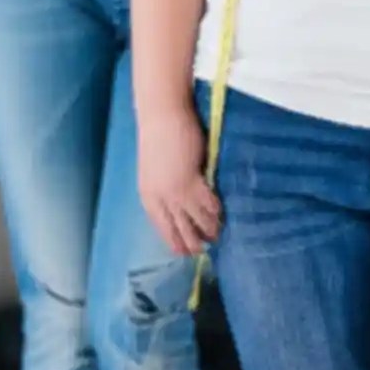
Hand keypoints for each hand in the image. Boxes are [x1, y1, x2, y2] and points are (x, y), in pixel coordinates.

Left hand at [137, 107, 221, 255]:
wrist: (161, 116)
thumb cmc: (159, 138)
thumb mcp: (157, 171)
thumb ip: (167, 188)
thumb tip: (183, 204)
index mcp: (148, 197)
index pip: (162, 227)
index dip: (175, 241)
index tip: (185, 253)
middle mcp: (160, 198)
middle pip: (178, 228)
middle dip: (191, 241)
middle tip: (204, 250)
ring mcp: (174, 191)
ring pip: (195, 218)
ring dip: (207, 228)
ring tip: (217, 235)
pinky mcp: (190, 181)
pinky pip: (206, 203)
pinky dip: (214, 211)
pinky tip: (222, 215)